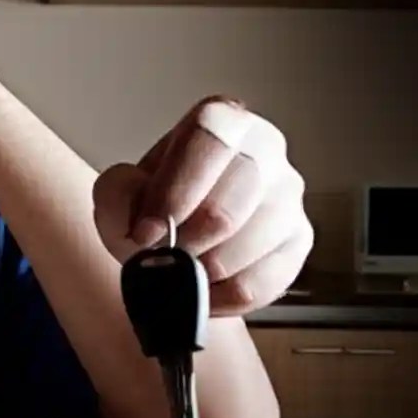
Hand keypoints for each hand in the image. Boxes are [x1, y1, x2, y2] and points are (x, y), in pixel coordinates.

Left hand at [93, 96, 313, 315]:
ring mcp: (288, 195)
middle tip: (163, 256)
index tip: (148, 231)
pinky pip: (259, 281)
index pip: (209, 140)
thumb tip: (147, 221)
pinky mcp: (300, 240)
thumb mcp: (120, 193)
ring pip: (245, 247)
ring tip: (182, 269)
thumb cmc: (153, 206)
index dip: (174, 192)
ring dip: (201, 270)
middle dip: (185, 242)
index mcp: (221, 122)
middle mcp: (265, 149)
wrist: (176, 241)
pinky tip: (203, 288)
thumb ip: (118, 193)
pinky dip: (220, 295)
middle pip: (226, 207)